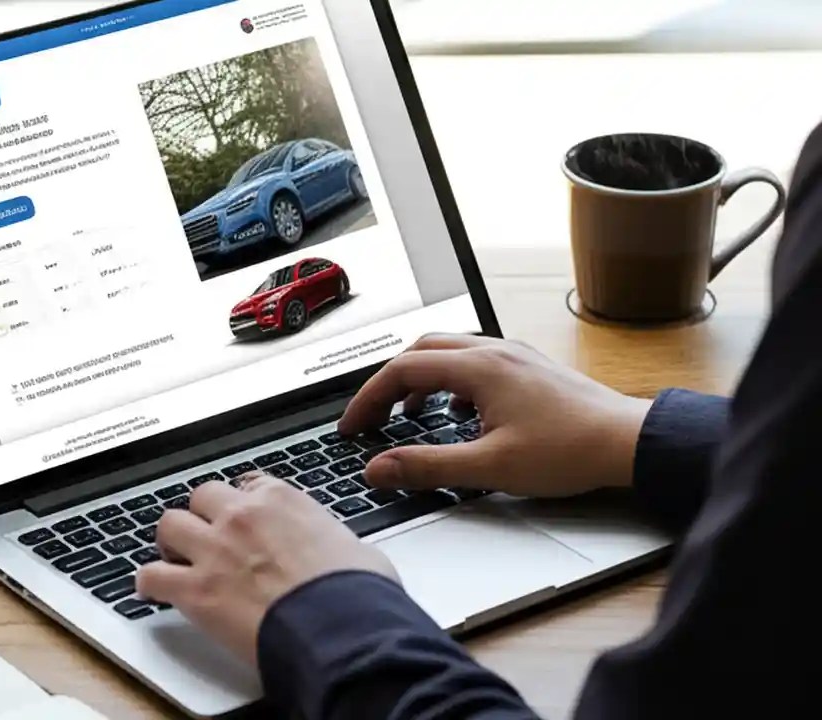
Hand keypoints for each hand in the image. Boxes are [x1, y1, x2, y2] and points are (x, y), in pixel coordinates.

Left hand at [135, 473, 397, 665]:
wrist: (343, 630)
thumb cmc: (358, 593)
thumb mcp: (357, 549)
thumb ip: (333, 541)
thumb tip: (341, 554)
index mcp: (282, 500)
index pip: (248, 485)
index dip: (242, 504)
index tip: (242, 518)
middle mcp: (242, 515)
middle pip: (203, 496)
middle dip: (203, 515)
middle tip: (207, 536)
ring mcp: (214, 550)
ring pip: (170, 524)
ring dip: (171, 541)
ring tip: (175, 557)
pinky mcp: (196, 590)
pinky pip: (151, 576)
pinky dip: (149, 584)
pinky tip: (152, 591)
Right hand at [339, 333, 650, 496]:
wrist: (629, 444)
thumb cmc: (569, 452)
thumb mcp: (488, 468)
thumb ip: (427, 467)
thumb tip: (379, 469)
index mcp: (479, 368)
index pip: (401, 370)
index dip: (368, 399)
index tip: (353, 427)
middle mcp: (494, 351)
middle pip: (420, 351)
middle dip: (388, 383)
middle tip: (373, 417)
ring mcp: (514, 356)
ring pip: (448, 351)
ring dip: (419, 378)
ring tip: (408, 412)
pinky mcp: (529, 368)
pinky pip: (475, 360)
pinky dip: (450, 380)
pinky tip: (459, 411)